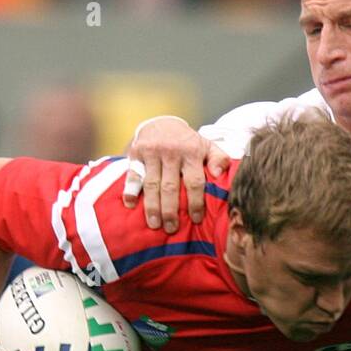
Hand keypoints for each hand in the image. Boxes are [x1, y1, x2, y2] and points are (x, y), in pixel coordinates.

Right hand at [122, 116, 231, 233]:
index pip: (194, 181)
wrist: (162, 122)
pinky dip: (130, 190)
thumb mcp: (207, 146)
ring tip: (154, 224)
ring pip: (152, 184)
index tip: (196, 219)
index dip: (195, 202)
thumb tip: (220, 174)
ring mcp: (152, 152)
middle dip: (171, 210)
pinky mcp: (136, 152)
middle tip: (171, 228)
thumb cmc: (187, 142)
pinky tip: (130, 204)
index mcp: (191, 151)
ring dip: (152, 206)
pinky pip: (133, 174)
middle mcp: (171, 151)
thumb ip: (219, 158)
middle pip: (170, 186)